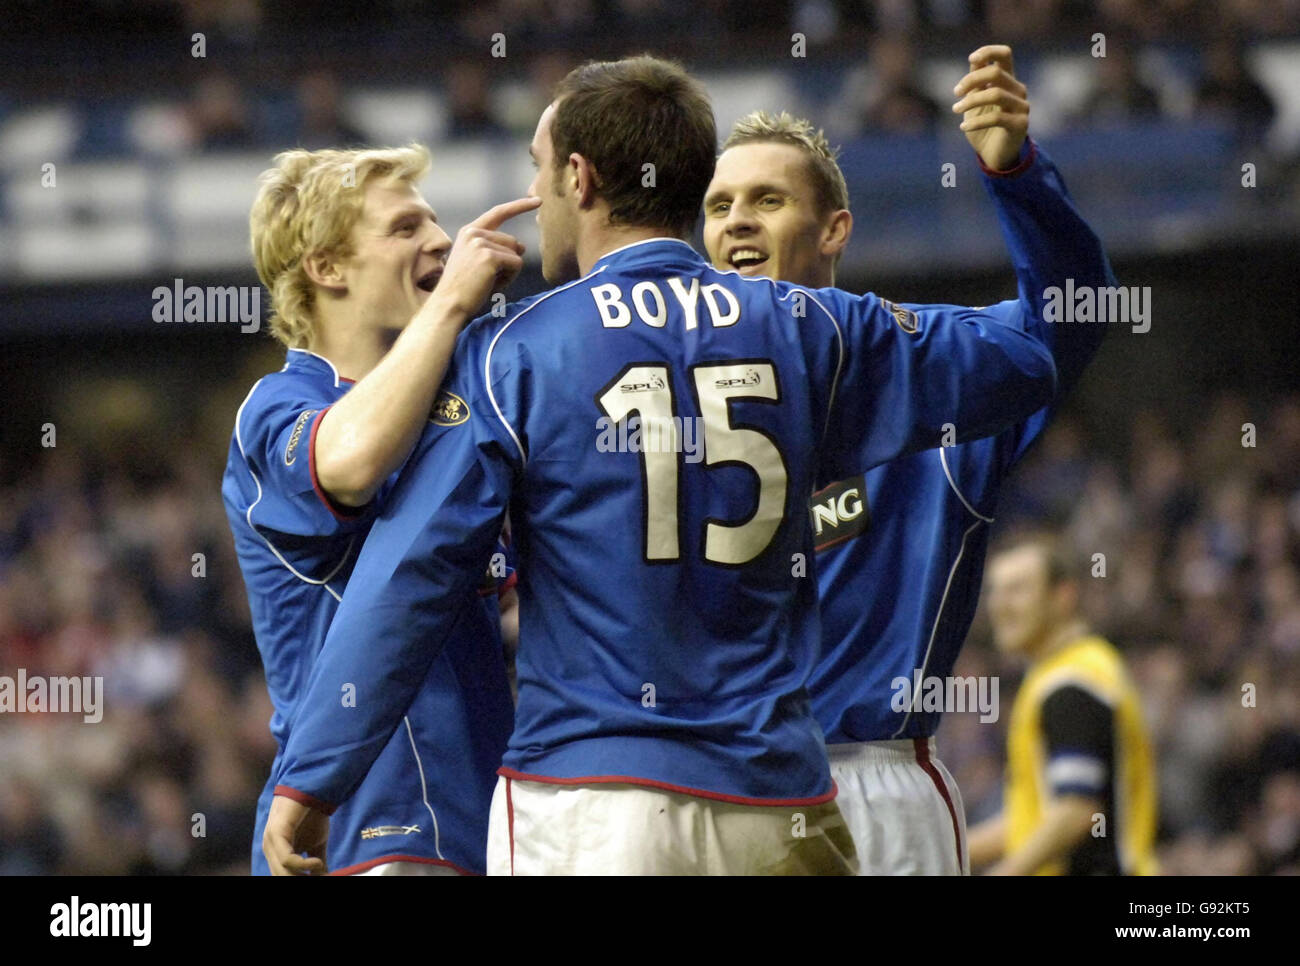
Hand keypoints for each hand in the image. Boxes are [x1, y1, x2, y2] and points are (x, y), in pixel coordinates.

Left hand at [263, 794, 330, 875]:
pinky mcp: (277, 833)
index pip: (282, 876)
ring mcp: (271, 842)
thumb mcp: (316, 845)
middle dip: (302, 880)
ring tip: (321, 872)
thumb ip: (317, 862)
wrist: (313, 789)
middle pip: (282, 877)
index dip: (300, 879)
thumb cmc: (313, 815)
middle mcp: (269, 850)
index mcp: (276, 854)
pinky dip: (303, 865)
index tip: (321, 878)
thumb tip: (326, 876)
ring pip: (282, 873)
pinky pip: (286, 859)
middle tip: (323, 878)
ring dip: (303, 877)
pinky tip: (317, 863)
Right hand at [433, 196, 540, 316]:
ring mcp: (481, 242)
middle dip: (508, 263)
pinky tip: (491, 285)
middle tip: (487, 279)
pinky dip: (510, 278)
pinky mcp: (490, 256)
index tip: (538, 200)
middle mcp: (474, 233)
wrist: (448, 304)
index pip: (498, 213)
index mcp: (469, 232)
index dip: (519, 206)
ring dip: (509, 272)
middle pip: (513, 242)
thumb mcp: (477, 263)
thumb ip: (497, 250)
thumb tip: (522, 246)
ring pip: (516, 254)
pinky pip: (516, 264)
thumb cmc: (464, 289)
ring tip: (487, 282)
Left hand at [953, 45, 1029, 170]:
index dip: (988, 51)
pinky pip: (996, 118)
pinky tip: (963, 127)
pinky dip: (976, 121)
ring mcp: (1021, 106)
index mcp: (1007, 80)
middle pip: (996, 72)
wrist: (992, 154)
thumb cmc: (982, 125)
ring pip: (995, 93)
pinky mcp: (1020, 124)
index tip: (971, 60)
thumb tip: (974, 60)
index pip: (1005, 54)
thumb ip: (976, 82)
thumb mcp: (975, 101)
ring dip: (970, 101)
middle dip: (971, 80)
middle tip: (956, 93)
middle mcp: (1017, 90)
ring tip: (956, 109)